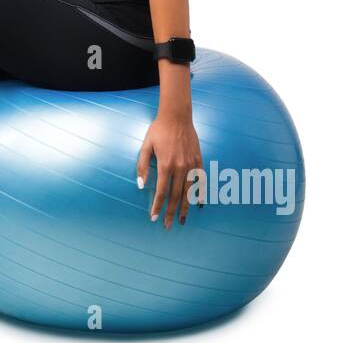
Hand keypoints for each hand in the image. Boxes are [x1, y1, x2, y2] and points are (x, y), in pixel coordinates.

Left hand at [135, 110, 201, 228]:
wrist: (177, 116)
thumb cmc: (159, 130)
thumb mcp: (146, 146)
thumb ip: (142, 166)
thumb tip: (141, 185)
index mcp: (165, 164)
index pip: (161, 192)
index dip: (157, 206)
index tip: (153, 217)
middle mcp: (180, 167)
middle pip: (176, 196)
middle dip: (171, 212)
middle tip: (168, 225)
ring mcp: (191, 164)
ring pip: (189, 192)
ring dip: (186, 208)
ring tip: (183, 220)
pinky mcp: (199, 160)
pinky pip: (200, 181)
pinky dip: (200, 194)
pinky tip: (198, 204)